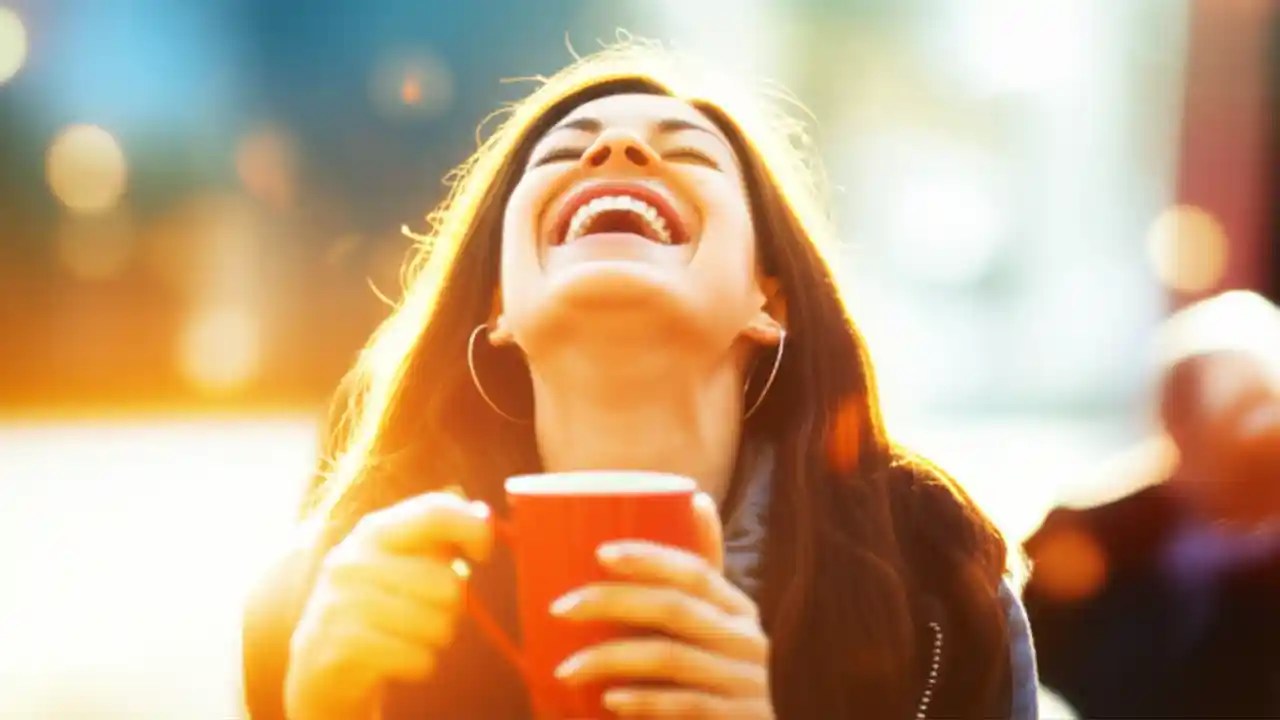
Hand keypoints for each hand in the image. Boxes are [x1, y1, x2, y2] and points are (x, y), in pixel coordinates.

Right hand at [284, 492, 492, 719]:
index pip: (433, 512)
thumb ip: (443, 540)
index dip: (472, 528)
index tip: (484, 553)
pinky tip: (399, 660)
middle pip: (445, 582)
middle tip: (433, 613)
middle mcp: (351, 560)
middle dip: (453, 607)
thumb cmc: (381, 609)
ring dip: (437, 638)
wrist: (321, 668)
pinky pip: (418, 658)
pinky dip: (420, 664)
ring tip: (412, 637)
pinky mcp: (340, 648)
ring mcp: (340, 604)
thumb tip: (484, 518)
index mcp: (373, 531)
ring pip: (436, 624)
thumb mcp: (405, 565)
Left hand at [550, 494, 772, 718]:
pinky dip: (645, 703)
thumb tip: (696, 498)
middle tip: (560, 607)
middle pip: (674, 609)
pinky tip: (611, 702)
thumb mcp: (725, 621)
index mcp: (737, 608)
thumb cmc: (728, 672)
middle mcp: (745, 640)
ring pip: (670, 659)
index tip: (600, 553)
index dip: (649, 558)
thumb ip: (702, 576)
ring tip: (566, 669)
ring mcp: (744, 684)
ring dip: (610, 660)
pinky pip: (686, 707)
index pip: (695, 571)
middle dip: (611, 602)